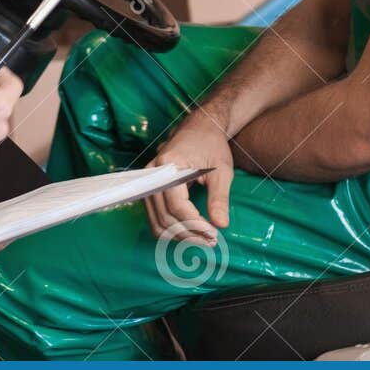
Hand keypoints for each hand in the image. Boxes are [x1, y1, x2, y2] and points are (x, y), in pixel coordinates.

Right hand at [145, 110, 233, 245]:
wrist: (200, 128)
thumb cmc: (212, 146)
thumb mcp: (222, 170)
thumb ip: (219, 198)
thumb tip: (221, 225)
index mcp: (169, 166)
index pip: (177, 206)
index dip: (195, 225)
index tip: (214, 234)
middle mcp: (152, 174)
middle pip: (165, 217)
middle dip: (188, 234)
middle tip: (211, 241)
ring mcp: (148, 182)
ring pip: (157, 222)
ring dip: (179, 236)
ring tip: (202, 239)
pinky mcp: (150, 189)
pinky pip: (155, 217)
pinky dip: (170, 230)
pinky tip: (189, 232)